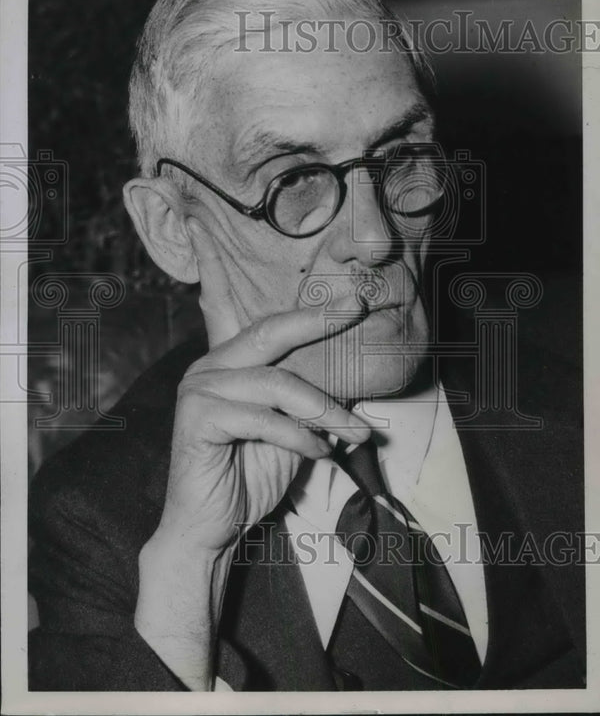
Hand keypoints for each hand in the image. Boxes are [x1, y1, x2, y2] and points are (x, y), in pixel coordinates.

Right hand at [155, 220, 369, 551]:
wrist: (212, 527)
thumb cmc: (251, 473)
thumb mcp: (292, 428)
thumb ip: (310, 398)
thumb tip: (355, 374)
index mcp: (229, 362)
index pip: (260, 321)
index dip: (291, 300)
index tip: (335, 290)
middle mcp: (209, 367)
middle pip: (269, 332)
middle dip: (317, 319)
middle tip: (356, 308)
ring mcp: (199, 391)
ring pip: (278, 384)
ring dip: (326, 410)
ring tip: (355, 432)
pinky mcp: (197, 420)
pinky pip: (263, 418)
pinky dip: (299, 437)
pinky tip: (318, 453)